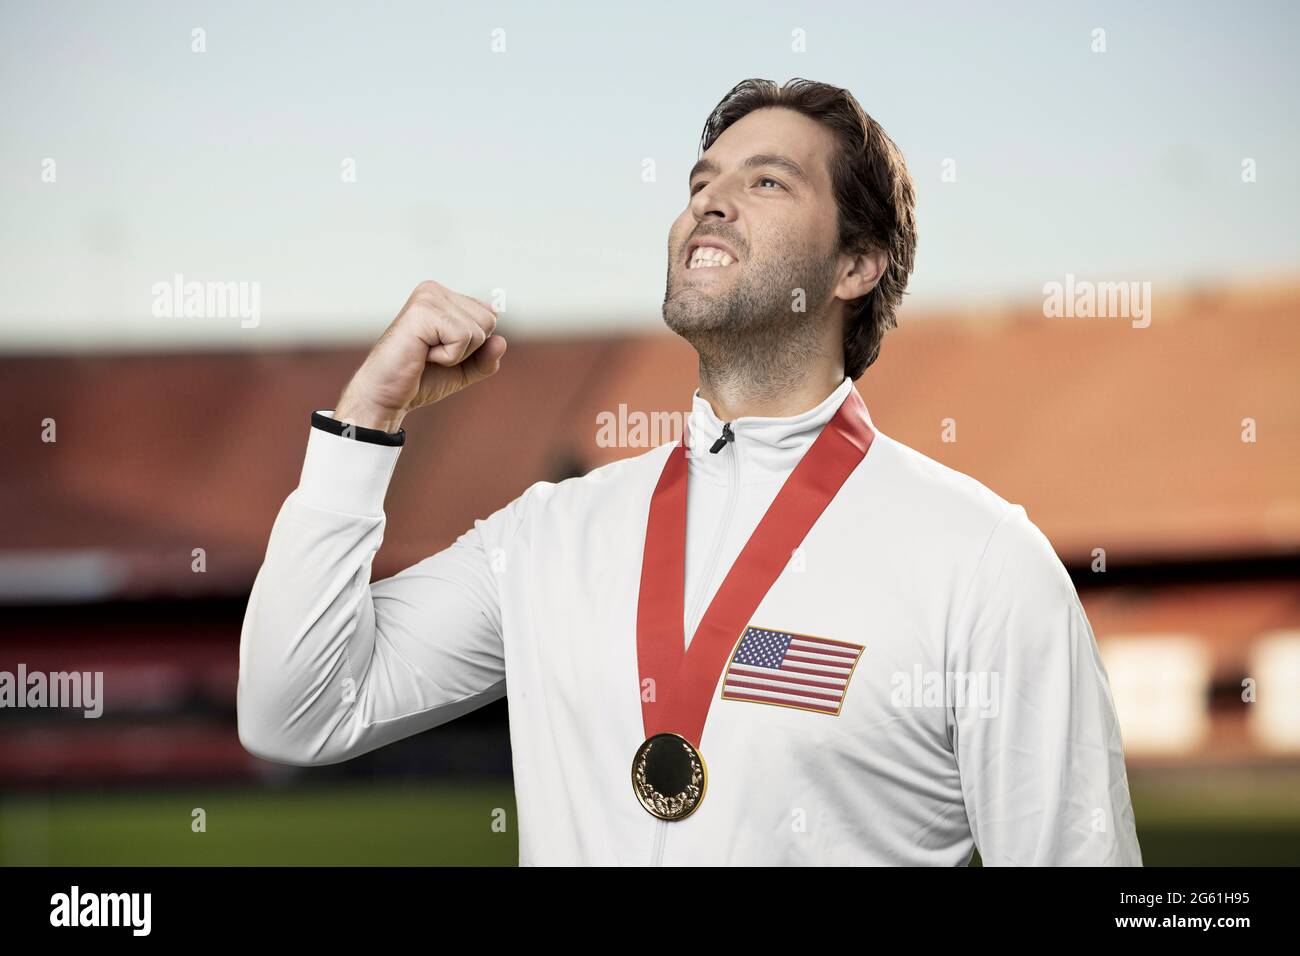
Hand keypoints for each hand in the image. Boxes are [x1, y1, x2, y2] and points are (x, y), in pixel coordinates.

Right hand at [334, 281, 506, 431]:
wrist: (387, 396)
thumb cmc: (421, 379)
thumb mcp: (464, 369)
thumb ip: (487, 357)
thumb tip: (501, 341)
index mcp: (444, 297)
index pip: (490, 316)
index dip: (474, 346)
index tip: (442, 352)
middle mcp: (435, 290)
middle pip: (489, 321)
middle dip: (468, 349)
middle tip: (433, 355)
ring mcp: (428, 297)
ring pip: (479, 331)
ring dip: (457, 354)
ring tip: (426, 355)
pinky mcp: (422, 311)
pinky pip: (463, 337)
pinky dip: (448, 357)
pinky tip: (423, 355)